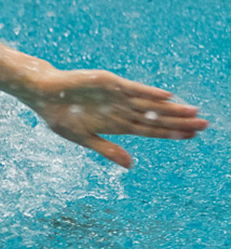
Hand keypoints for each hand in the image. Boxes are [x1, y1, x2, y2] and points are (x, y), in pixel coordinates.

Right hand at [25, 69, 207, 167]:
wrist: (43, 93)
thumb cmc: (59, 116)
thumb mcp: (82, 137)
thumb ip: (107, 149)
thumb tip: (130, 165)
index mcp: (116, 124)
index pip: (150, 129)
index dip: (171, 133)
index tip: (192, 136)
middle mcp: (122, 110)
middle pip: (156, 117)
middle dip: (180, 121)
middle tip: (205, 125)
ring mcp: (117, 96)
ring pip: (150, 104)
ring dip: (171, 108)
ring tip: (194, 111)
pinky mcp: (109, 83)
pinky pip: (133, 89)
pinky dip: (150, 93)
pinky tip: (168, 97)